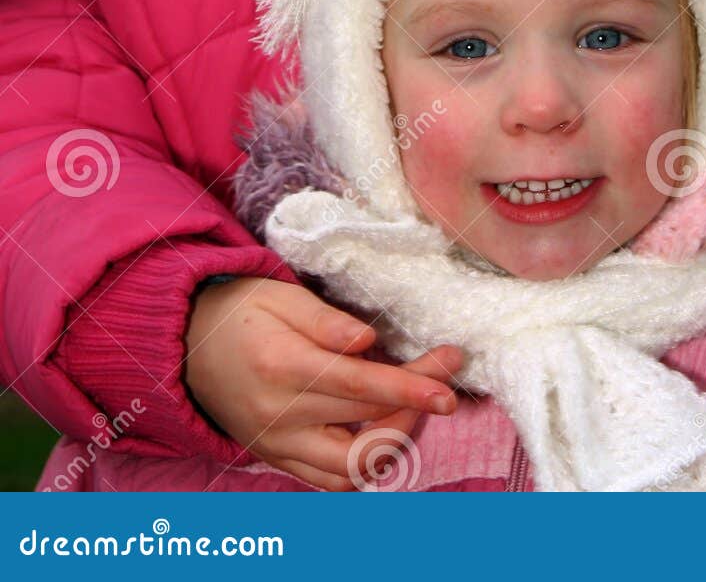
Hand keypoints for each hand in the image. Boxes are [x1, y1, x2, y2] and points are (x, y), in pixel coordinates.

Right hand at [184, 276, 462, 490]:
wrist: (185, 346)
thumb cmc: (240, 311)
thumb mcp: (279, 295)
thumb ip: (325, 321)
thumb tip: (368, 342)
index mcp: (283, 366)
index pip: (360, 385)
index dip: (411, 386)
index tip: (449, 382)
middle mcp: (281, 415)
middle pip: (366, 422)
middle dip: (416, 401)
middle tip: (445, 372)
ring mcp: (278, 444)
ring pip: (351, 468)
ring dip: (393, 440)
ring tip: (413, 404)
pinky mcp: (277, 459)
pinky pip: (329, 480)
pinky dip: (363, 463)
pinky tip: (382, 429)